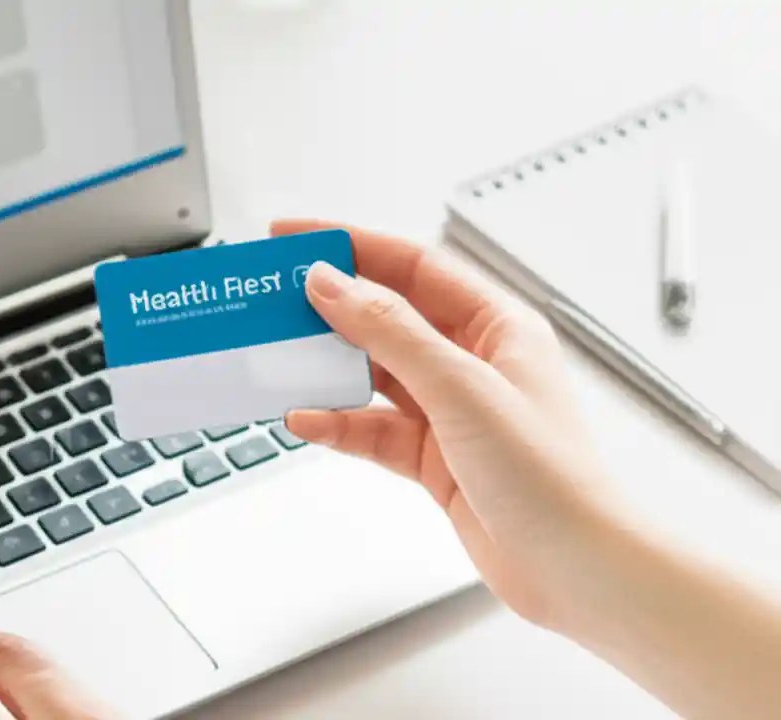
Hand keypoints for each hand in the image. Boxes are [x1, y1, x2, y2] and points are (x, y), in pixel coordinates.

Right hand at [279, 219, 627, 631]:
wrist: (575, 570)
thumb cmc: (552, 478)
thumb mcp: (461, 387)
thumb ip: (389, 331)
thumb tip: (333, 284)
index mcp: (497, 325)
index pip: (412, 264)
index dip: (350, 246)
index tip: (294, 239)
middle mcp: (473, 361)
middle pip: (386, 316)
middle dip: (328, 306)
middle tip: (273, 299)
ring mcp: (450, 410)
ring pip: (372, 373)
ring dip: (326, 367)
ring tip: (279, 357)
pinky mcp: (432, 458)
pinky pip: (371, 427)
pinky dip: (337, 422)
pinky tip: (306, 418)